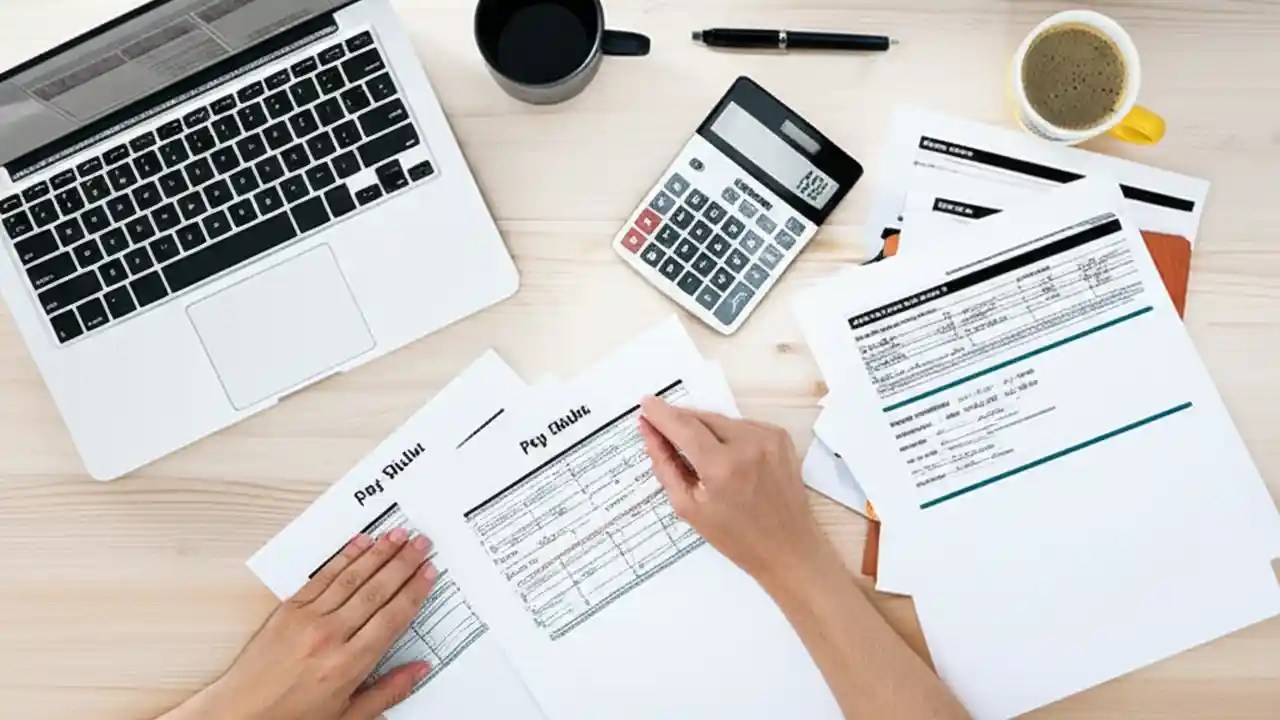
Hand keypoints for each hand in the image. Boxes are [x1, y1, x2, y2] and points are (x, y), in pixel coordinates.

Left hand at [162, 528, 437, 719]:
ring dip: (378, 553)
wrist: (239, 715)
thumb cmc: (290, 719)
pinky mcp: (288, 610)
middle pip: (376, 591)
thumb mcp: (347, 717)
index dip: (414, 592)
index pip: (392, 618)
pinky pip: (322, 577)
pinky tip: (359, 545)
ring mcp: (307, 619)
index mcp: (347, 665)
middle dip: (403, 564)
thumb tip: (418, 671)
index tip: (429, 573)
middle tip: (421, 543)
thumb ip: (387, 692)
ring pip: (351, 578)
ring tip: (397, 535)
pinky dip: (343, 558)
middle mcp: (329, 636)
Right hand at [639, 396, 831, 585]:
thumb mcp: (689, 507)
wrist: (788, 548)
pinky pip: (743, 425)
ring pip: (722, 420)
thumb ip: (665, 466)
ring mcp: (768, 438)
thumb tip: (649, 433)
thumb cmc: (735, 536)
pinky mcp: (781, 437)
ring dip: (705, 430)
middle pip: (702, 417)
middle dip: (681, 421)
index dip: (661, 414)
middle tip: (664, 430)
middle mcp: (748, 444)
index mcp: (722, 466)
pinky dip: (730, 435)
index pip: (683, 427)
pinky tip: (729, 458)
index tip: (646, 403)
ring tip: (702, 457)